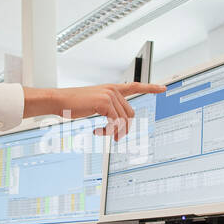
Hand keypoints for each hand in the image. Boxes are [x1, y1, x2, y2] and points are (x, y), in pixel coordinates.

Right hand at [21, 82, 167, 140]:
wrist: (59, 101)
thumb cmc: (73, 104)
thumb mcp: (94, 104)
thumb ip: (108, 108)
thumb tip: (118, 124)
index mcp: (112, 88)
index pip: (135, 86)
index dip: (151, 87)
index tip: (163, 88)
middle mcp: (113, 90)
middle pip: (130, 114)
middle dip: (124, 129)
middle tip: (114, 138)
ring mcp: (110, 95)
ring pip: (123, 121)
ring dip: (114, 132)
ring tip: (102, 135)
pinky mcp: (105, 103)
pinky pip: (115, 122)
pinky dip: (107, 131)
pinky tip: (96, 131)